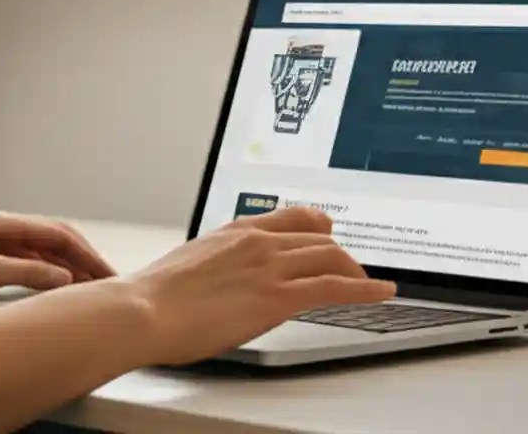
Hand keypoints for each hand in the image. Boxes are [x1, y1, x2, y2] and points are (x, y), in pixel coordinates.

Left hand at [0, 210, 116, 305]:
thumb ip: (26, 272)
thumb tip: (65, 276)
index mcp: (0, 222)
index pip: (58, 233)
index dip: (87, 254)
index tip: (109, 274)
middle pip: (50, 240)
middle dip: (80, 259)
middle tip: (106, 282)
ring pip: (35, 252)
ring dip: (61, 268)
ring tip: (83, 289)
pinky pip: (19, 263)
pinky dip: (39, 274)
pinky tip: (47, 289)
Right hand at [125, 207, 395, 365]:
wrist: (144, 310)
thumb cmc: (154, 297)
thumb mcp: (188, 267)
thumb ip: (213, 266)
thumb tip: (215, 281)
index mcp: (234, 232)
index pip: (288, 217)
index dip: (314, 226)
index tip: (325, 231)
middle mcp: (257, 242)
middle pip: (316, 236)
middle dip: (338, 250)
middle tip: (350, 264)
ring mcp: (270, 267)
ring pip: (331, 257)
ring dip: (355, 269)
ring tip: (368, 282)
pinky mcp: (280, 296)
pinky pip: (336, 286)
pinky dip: (366, 288)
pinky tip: (383, 291)